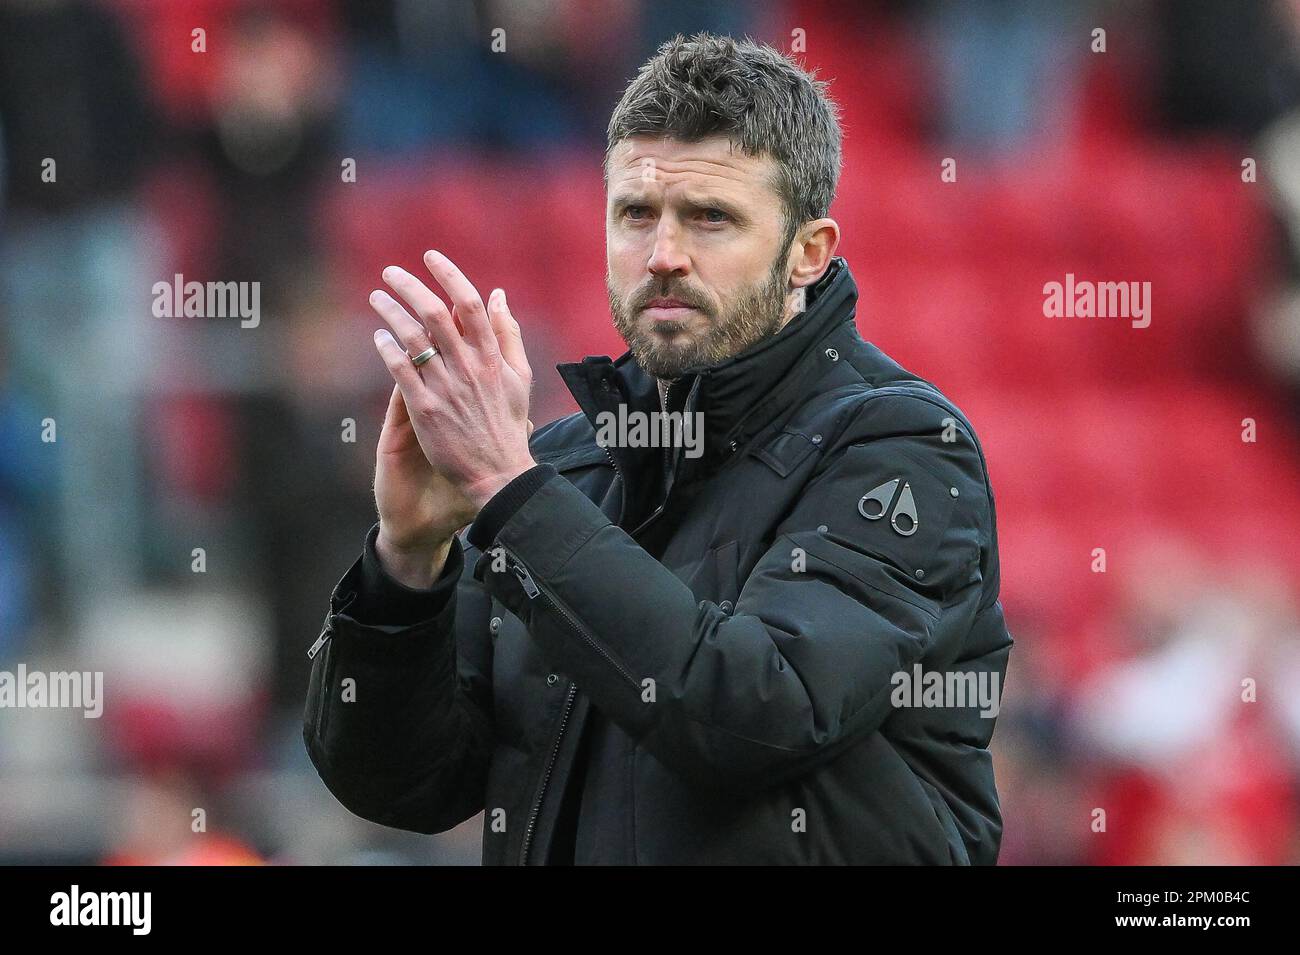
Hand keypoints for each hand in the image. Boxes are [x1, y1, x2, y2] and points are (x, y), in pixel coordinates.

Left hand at [370, 250, 535, 514]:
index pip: (469, 304)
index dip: (448, 274)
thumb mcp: (519, 377)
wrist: (498, 474)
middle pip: (435, 313)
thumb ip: (508, 334)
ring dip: (391, 312)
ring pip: (413, 338)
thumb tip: (498, 294)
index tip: (430, 256)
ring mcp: (446, 388)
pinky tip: (378, 337)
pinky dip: (387, 347)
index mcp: (493, 358)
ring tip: (377, 298)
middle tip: (390, 272)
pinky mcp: (426, 409)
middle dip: (409, 287)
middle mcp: (469, 368)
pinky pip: (400, 369)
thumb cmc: (508, 425)